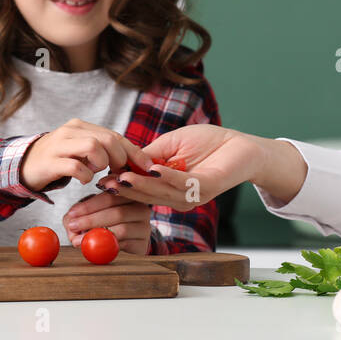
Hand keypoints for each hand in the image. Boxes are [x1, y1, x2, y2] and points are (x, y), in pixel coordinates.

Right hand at [19, 118, 151, 191]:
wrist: (23, 165)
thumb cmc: (59, 160)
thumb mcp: (81, 152)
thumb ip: (103, 151)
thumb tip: (134, 162)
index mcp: (82, 126)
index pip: (115, 135)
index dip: (134, 152)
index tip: (148, 167)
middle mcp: (71, 130)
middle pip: (107, 139)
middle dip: (119, 159)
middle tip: (117, 173)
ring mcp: (59, 144)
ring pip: (93, 147)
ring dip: (101, 165)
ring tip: (97, 174)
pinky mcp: (49, 162)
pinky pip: (75, 166)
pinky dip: (85, 175)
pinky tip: (84, 179)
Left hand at [62, 192, 151, 254]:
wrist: (127, 241)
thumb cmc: (105, 223)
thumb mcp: (91, 214)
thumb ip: (79, 215)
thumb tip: (70, 223)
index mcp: (128, 193)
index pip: (110, 196)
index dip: (89, 205)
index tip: (72, 214)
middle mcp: (141, 207)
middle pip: (117, 212)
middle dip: (91, 220)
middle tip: (73, 226)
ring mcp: (144, 225)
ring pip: (122, 229)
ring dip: (98, 235)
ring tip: (79, 240)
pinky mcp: (143, 242)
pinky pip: (125, 245)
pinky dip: (107, 246)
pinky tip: (95, 247)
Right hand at [102, 124, 257, 211]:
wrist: (240, 143)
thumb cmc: (206, 142)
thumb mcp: (169, 146)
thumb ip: (148, 156)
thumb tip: (122, 162)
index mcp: (168, 188)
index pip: (139, 191)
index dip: (121, 187)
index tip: (100, 181)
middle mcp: (178, 197)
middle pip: (147, 196)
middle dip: (125, 190)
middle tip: (104, 184)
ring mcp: (193, 195)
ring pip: (162, 192)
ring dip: (142, 185)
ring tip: (122, 177)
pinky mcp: (207, 187)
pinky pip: (184, 184)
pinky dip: (167, 176)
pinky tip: (153, 170)